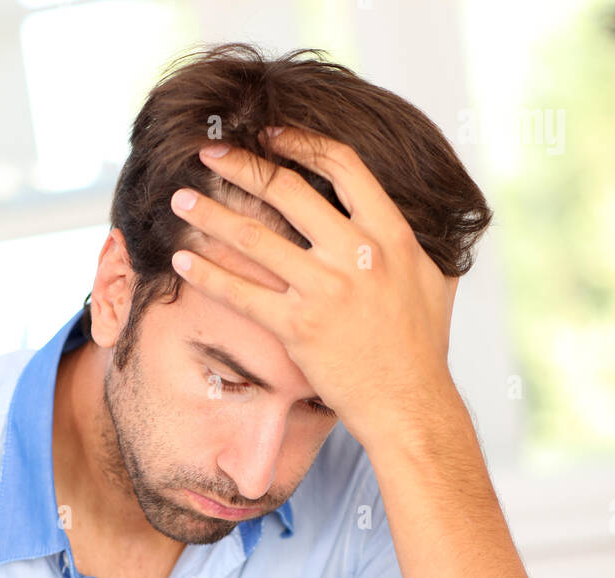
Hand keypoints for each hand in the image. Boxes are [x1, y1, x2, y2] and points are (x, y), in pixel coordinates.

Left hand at [169, 127, 459, 450]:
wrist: (408, 403)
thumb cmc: (421, 348)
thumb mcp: (433, 281)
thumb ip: (412, 243)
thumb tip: (414, 217)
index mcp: (390, 234)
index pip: (342, 166)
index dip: (301, 143)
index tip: (270, 136)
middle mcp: (356, 254)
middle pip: (289, 191)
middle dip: (242, 166)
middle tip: (209, 153)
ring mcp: (325, 289)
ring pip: (255, 238)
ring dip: (212, 214)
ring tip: (181, 200)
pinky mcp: (298, 327)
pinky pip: (242, 294)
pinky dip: (208, 275)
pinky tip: (182, 261)